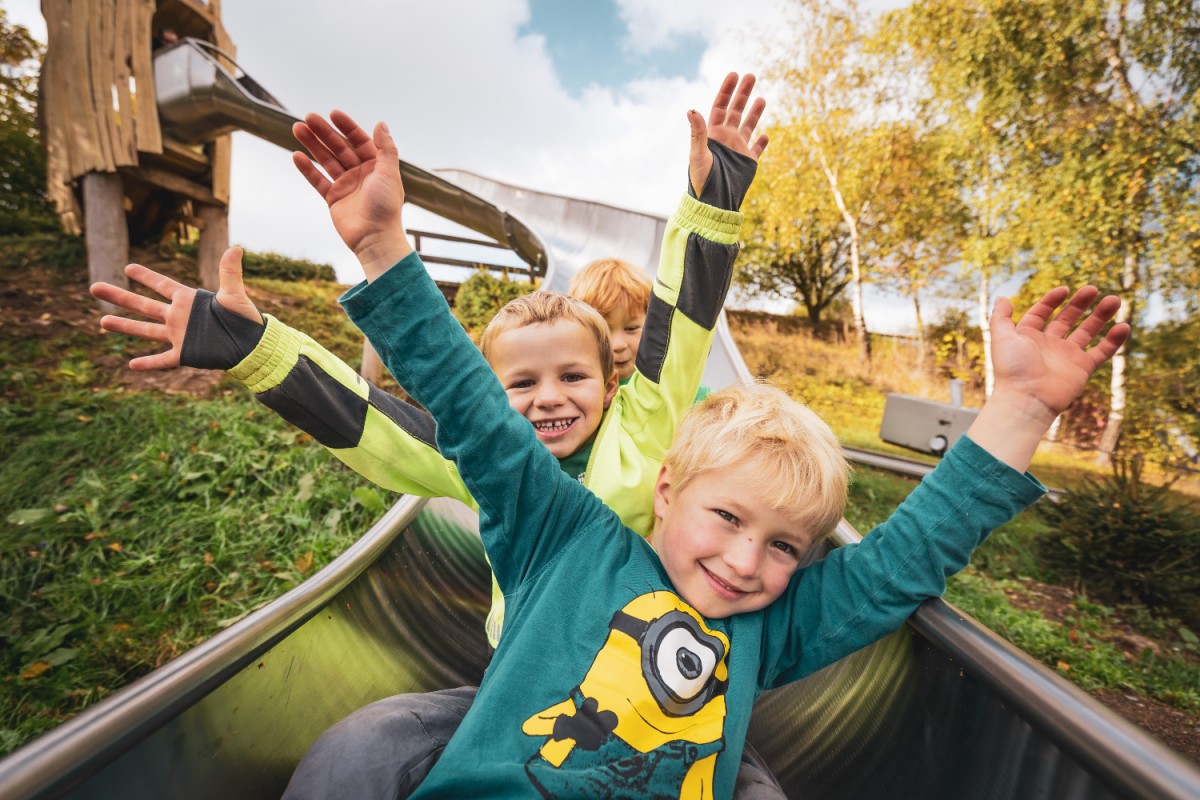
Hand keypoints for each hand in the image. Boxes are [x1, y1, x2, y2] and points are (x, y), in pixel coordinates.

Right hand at [89, 247, 261, 370]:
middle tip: (95, 287)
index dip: (146, 276)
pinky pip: (162, 359)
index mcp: (188, 300)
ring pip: (145, 330)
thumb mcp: (234, 294)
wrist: (252, 345)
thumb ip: (229, 272)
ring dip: (124, 326)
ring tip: (102, 322)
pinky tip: (131, 364)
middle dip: (119, 296)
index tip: (128, 267)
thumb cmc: (244, 318)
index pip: (162, 285)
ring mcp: (179, 336)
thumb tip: (236, 247)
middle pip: (143, 305)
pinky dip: (148, 363)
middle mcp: (178, 317)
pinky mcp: (185, 354)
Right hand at [292, 111, 412, 278]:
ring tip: (297, 129)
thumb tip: (381, 123)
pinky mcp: (334, 198)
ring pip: (326, 160)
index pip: (359, 140)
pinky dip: (308, 169)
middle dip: (324, 132)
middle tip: (308, 117)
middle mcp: (361, 173)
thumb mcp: (389, 173)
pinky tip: (297, 156)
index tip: (332, 114)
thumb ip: (386, 148)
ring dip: (312, 145)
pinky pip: (318, 180)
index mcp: (376, 166)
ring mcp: (346, 185)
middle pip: (339, 147)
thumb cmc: (386, 207)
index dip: (346, 127)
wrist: (375, 238)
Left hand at [688, 72, 768, 194]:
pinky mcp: (747, 163)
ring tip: (762, 98)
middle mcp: (726, 139)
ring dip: (755, 112)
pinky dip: (762, 143)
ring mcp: (737, 150)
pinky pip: (756, 149)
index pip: (721, 106)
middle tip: (751, 76)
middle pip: (736, 110)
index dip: (727, 90)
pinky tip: (767, 135)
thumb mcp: (698, 153)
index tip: (734, 75)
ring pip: (748, 126)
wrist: (713, 202)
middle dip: (743, 93)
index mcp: (713, 134)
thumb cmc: (701, 179)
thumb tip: (691, 109)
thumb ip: (697, 131)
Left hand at [990, 286, 1129, 419]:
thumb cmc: (1013, 368)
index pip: (1041, 314)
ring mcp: (1066, 356)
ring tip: (1114, 300)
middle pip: (1067, 319)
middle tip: (1093, 289)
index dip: (1051, 301)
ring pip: (1087, 332)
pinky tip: (1123, 326)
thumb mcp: (1002, 337)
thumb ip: (1000, 317)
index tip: (1065, 290)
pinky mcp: (1082, 368)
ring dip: (1100, 316)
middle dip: (1080, 304)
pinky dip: (1113, 340)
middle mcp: (1048, 345)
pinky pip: (1101, 352)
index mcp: (1028, 336)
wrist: (1028, 398)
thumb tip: (1002, 297)